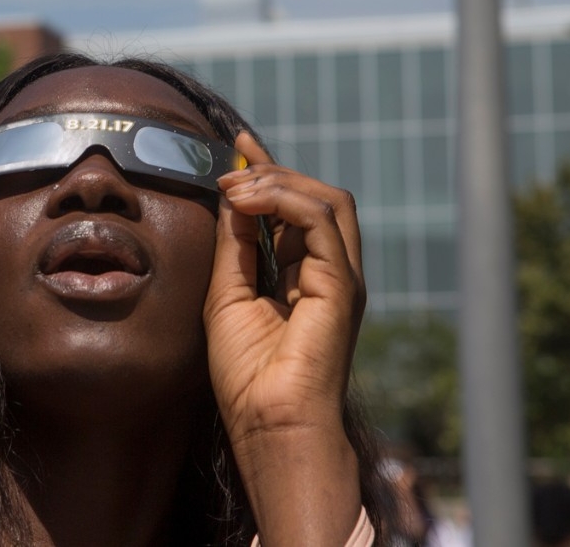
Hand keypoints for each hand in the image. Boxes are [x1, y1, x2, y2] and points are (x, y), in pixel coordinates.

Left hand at [206, 131, 365, 442]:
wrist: (268, 424)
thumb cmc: (247, 375)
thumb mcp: (227, 295)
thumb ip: (233, 245)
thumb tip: (229, 197)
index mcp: (304, 275)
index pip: (294, 208)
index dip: (268, 172)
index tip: (238, 144)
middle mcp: (329, 272)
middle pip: (315, 196)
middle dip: (271, 170)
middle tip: (228, 166)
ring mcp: (341, 278)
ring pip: (327, 199)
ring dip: (277, 181)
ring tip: (233, 184)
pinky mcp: (342, 286)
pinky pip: (323, 221)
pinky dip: (285, 200)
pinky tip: (248, 199)